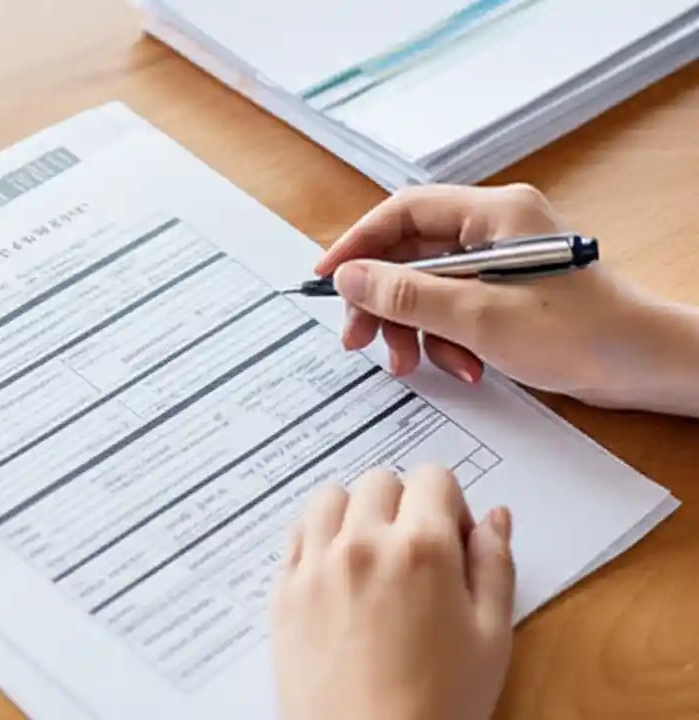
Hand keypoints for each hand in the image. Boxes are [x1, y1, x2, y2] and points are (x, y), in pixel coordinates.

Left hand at [272, 466, 514, 719]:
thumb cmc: (440, 705)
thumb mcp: (493, 637)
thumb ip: (495, 565)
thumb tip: (494, 517)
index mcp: (422, 547)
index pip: (433, 476)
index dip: (449, 504)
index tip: (452, 540)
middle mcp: (362, 543)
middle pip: (380, 481)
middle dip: (403, 505)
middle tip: (414, 552)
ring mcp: (314, 564)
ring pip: (329, 497)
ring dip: (353, 512)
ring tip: (370, 556)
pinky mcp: (282, 590)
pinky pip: (295, 533)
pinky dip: (317, 538)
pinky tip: (336, 572)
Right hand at [316, 184, 698, 412]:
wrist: (646, 366)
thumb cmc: (582, 333)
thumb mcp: (479, 318)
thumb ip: (407, 295)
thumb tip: (350, 278)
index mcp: (493, 212)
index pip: (403, 212)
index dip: (358, 243)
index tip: (329, 277)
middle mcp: (496, 226)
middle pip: (410, 254)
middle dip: (382, 301)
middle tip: (359, 339)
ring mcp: (502, 259)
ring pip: (427, 286)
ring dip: (412, 328)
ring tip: (412, 365)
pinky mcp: (508, 291)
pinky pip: (454, 307)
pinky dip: (445, 338)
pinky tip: (461, 367)